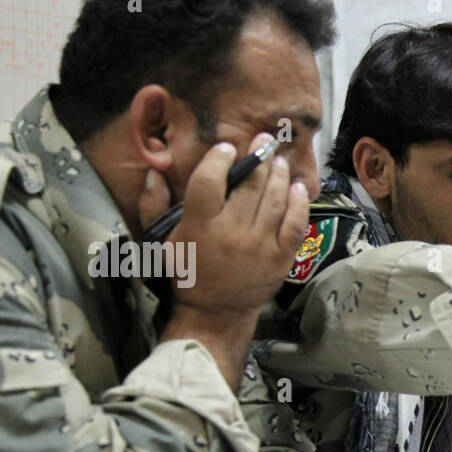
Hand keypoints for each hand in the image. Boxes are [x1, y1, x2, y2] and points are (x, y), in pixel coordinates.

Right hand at [141, 132, 309, 315]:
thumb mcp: (161, 240)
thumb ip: (153, 205)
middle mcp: (230, 233)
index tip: (226, 148)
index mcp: (199, 226)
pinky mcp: (281, 258)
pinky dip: (298, 202)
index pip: (208, 181)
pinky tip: (296, 186)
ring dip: (279, 174)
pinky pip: (294, 223)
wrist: (216, 312)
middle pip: (249, 186)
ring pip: (273, 199)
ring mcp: (259, 246)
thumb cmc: (188, 271)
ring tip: (278, 159)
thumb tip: (154, 171)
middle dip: (258, 157)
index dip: (219, 159)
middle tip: (263, 140)